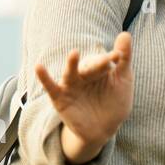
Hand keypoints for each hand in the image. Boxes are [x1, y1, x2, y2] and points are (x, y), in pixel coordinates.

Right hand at [34, 31, 133, 149]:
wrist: (103, 130)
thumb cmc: (114, 104)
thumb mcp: (123, 82)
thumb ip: (124, 59)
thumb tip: (126, 34)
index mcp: (98, 69)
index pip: (105, 61)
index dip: (111, 59)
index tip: (118, 57)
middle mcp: (83, 75)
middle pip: (90, 67)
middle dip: (98, 65)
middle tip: (107, 61)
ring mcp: (71, 86)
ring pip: (71, 73)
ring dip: (72, 63)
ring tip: (75, 53)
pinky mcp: (60, 98)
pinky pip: (50, 86)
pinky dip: (44, 77)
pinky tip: (38, 67)